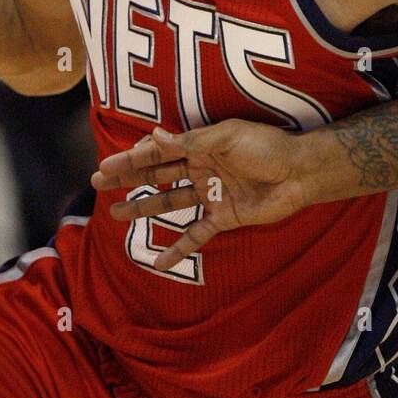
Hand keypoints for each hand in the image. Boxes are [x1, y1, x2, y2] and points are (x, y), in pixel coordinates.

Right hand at [91, 121, 311, 270]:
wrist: (300, 173)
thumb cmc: (266, 147)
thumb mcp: (227, 137)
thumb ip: (191, 142)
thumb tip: (153, 135)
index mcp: (200, 146)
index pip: (158, 152)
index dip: (132, 159)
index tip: (106, 166)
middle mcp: (201, 169)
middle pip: (157, 176)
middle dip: (128, 179)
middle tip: (98, 183)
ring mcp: (210, 195)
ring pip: (169, 204)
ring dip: (143, 209)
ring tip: (114, 215)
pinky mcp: (223, 218)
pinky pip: (195, 236)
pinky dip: (178, 249)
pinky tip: (158, 262)